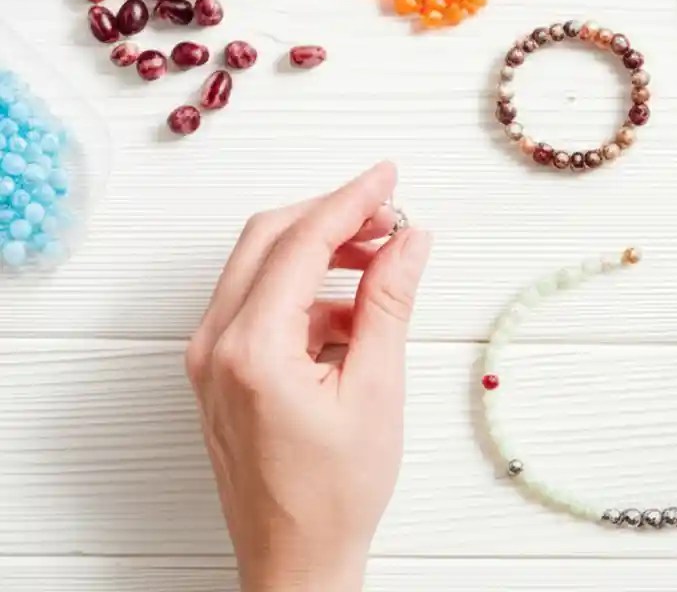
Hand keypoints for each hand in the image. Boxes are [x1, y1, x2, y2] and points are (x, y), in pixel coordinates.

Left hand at [185, 162, 430, 591]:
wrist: (296, 558)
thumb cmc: (333, 494)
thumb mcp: (377, 388)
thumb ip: (389, 302)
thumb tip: (410, 240)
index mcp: (251, 347)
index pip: (302, 241)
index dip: (352, 200)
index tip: (390, 177)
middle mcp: (215, 345)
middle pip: (269, 239)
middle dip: (333, 217)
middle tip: (390, 214)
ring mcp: (210, 359)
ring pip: (261, 267)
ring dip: (320, 253)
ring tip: (383, 264)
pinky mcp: (220, 372)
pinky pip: (259, 304)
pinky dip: (307, 293)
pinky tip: (354, 314)